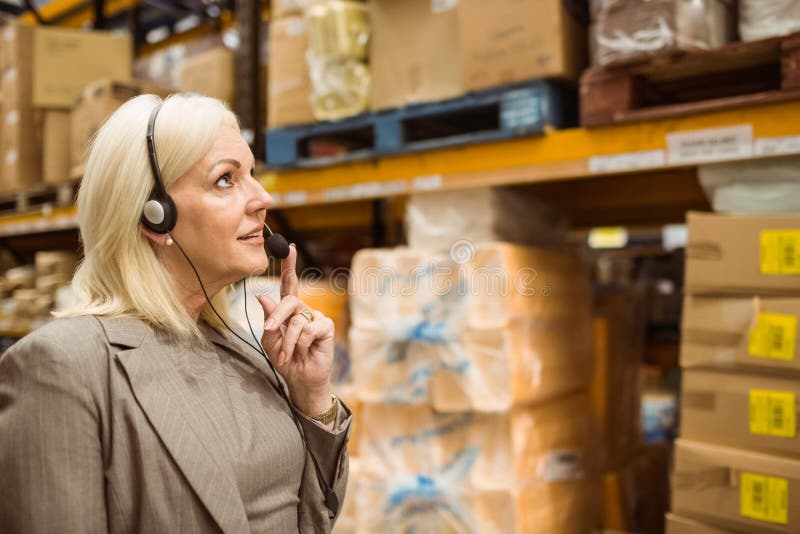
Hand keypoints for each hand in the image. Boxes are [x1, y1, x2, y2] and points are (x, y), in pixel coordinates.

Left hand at [257, 244, 334, 415]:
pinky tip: (303, 352)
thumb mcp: (270, 339)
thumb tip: (263, 296)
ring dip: (287, 342)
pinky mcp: (326, 328)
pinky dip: (300, 344)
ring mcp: (316, 318)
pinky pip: (308, 330)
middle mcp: (303, 310)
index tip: (289, 248)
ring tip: (288, 356)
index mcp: (289, 310)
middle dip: (277, 316)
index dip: (290, 266)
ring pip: (296, 321)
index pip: (290, 284)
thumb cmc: (285, 359)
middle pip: (289, 301)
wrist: (300, 378)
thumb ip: (269, 318)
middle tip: (269, 330)